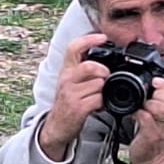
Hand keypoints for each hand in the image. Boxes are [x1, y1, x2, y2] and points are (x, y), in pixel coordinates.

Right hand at [37, 33, 108, 161]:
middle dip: (104, 71)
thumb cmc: (69, 102)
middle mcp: (66, 79)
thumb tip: (107, 63)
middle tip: (107, 77)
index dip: (89, 40)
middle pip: (89, 66)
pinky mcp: (77, 107)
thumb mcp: (72, 82)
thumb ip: (85, 70)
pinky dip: (104, 103)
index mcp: (66, 70)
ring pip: (98, 84)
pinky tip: (100, 105)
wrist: (57, 126)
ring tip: (101, 96)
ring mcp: (70, 93)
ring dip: (105, 90)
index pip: (73, 48)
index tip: (103, 37)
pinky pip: (99, 100)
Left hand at [125, 77, 163, 163]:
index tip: (156, 83)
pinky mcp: (150, 136)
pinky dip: (138, 113)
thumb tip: (154, 81)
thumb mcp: (163, 114)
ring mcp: (161, 127)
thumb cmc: (154, 133)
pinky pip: (146, 119)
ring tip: (142, 106)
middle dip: (159, 93)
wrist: (151, 158)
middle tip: (149, 97)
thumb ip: (162, 97)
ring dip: (149, 103)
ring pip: (161, 108)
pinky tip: (134, 114)